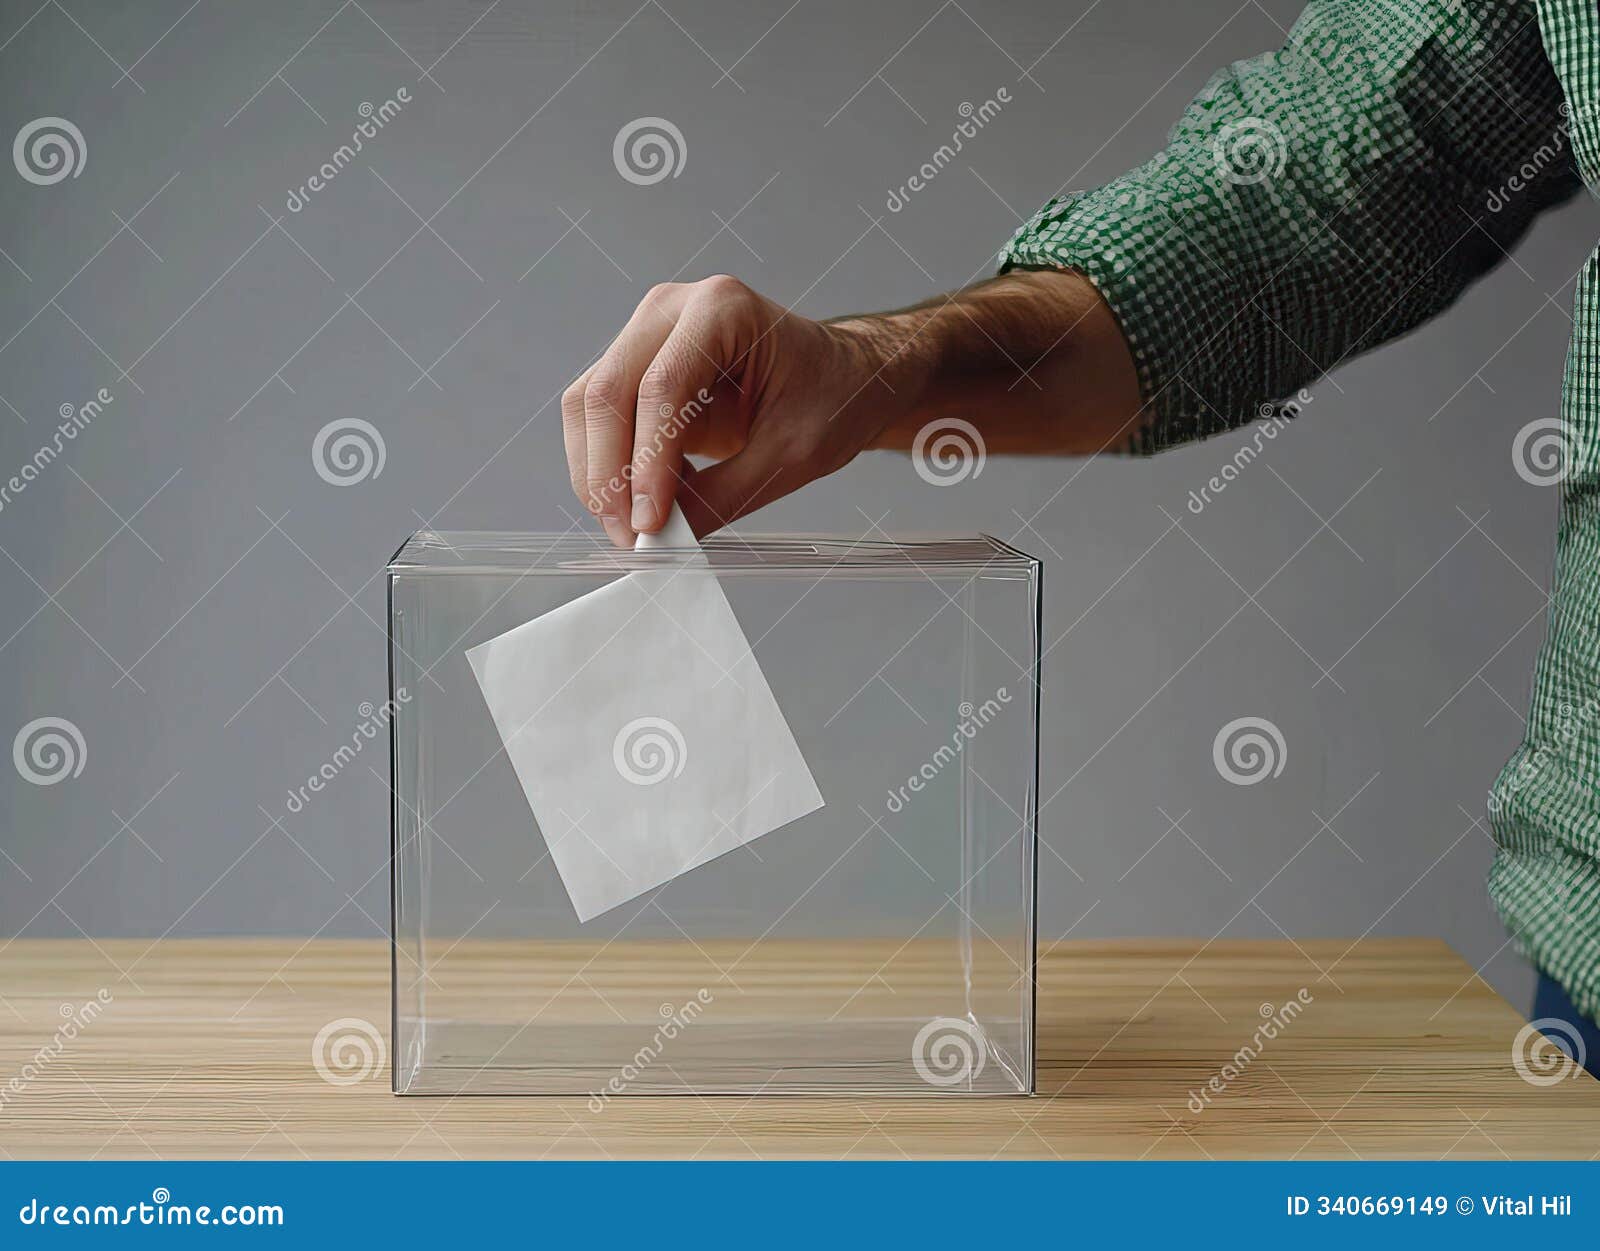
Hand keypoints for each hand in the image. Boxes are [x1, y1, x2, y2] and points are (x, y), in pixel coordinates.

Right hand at [562, 275, 904, 545]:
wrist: (844, 379)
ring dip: (600, 473)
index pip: (661, 386)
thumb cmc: (833, 398)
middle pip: (606, 392)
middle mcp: (672, 309)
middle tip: (627, 537)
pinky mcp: (638, 368)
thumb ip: (722, 497)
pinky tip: (650, 500)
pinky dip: (613, 466)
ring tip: (637, 527)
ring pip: (589, 406)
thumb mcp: (790, 457)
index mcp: (721, 309)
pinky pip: (602, 419)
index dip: (646, 462)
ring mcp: (648, 334)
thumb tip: (662, 540)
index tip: (648, 524)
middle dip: (607, 473)